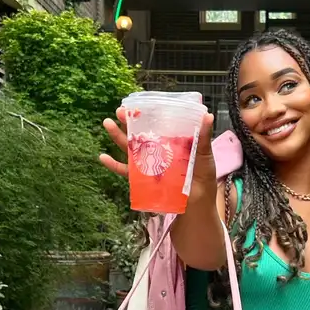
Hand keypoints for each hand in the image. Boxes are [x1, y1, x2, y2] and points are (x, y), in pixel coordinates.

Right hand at [99, 108, 217, 211]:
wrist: (197, 205)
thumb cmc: (203, 178)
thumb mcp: (204, 155)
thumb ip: (204, 137)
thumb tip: (207, 115)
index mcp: (171, 142)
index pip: (157, 124)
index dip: (147, 114)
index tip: (138, 104)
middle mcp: (157, 151)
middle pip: (140, 134)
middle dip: (128, 122)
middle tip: (119, 111)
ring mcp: (149, 165)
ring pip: (130, 149)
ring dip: (117, 137)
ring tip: (107, 124)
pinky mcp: (143, 180)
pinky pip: (126, 172)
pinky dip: (114, 165)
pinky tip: (102, 157)